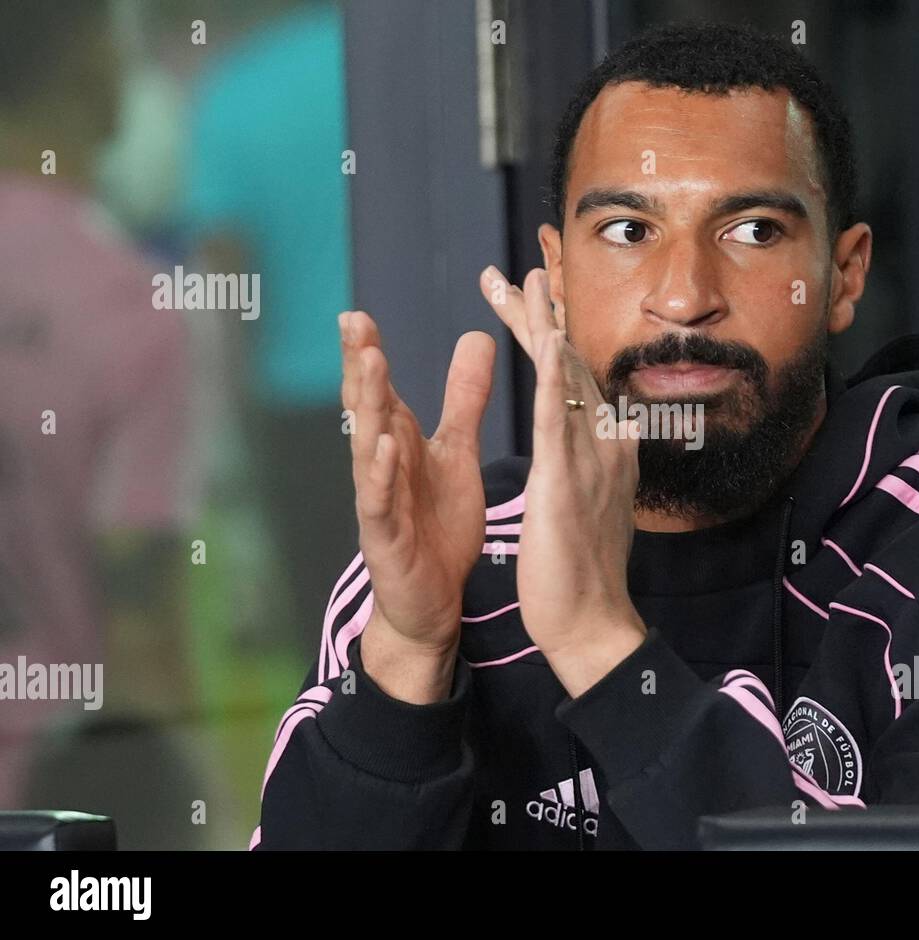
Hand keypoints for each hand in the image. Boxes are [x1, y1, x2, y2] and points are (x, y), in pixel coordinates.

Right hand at [341, 311, 495, 700]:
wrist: (435, 600)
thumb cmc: (438, 525)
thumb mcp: (456, 453)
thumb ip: (463, 400)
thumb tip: (476, 338)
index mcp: (399, 443)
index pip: (380, 391)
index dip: (368, 353)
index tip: (359, 314)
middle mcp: (382, 466)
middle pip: (366, 408)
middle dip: (359, 366)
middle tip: (353, 322)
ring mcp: (379, 500)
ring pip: (367, 446)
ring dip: (367, 407)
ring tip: (370, 365)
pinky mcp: (386, 536)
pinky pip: (379, 500)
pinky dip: (381, 472)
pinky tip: (384, 445)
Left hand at [479, 267, 645, 695]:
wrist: (592, 623)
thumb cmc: (583, 570)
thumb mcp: (590, 501)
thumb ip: (595, 461)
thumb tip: (611, 432)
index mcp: (603, 448)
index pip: (576, 376)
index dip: (557, 331)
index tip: (537, 293)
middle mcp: (604, 444)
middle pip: (573, 363)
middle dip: (548, 312)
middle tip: (530, 261)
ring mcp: (588, 460)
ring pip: (567, 378)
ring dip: (549, 324)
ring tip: (534, 276)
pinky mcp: (565, 482)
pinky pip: (558, 422)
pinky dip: (554, 379)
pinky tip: (547, 342)